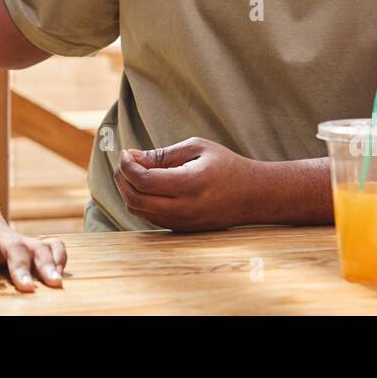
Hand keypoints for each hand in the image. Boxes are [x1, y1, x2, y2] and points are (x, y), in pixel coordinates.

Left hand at [0, 214, 66, 291]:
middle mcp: (2, 234)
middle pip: (15, 247)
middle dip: (22, 267)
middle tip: (27, 288)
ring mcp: (20, 238)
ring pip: (38, 245)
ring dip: (48, 263)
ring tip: (55, 282)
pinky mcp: (32, 243)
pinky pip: (52, 243)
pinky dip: (59, 255)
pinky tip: (60, 272)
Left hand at [113, 137, 261, 231]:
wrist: (254, 195)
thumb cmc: (226, 165)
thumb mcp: (197, 148)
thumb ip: (162, 155)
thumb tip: (132, 156)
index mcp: (189, 184)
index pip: (143, 180)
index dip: (127, 166)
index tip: (125, 152)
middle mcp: (184, 208)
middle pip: (135, 199)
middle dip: (122, 178)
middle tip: (125, 162)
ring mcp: (182, 222)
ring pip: (139, 212)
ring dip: (128, 191)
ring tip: (131, 172)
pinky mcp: (182, 229)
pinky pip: (151, 218)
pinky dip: (140, 202)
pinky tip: (144, 187)